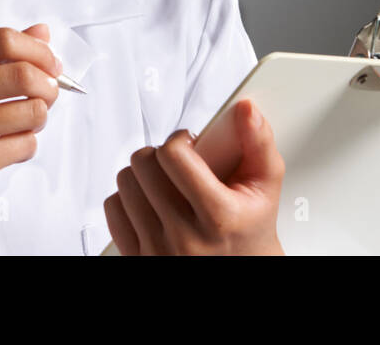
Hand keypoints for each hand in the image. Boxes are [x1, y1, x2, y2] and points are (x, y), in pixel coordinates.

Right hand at [0, 23, 61, 253]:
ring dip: (40, 115)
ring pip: (31, 110)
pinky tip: (9, 147)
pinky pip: (26, 143)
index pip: (0, 40)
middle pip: (21, 73)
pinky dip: (28, 144)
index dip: (36, 50)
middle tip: (49, 93)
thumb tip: (43, 31)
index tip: (50, 63)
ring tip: (26, 122)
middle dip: (48, 83)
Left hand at [103, 99, 284, 254]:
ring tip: (166, 182)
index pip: (173, 155)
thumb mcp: (266, 187)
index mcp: (218, 216)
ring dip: (143, 175)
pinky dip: (127, 199)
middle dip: (160, 154)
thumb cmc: (250, 230)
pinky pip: (113, 209)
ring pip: (125, 183)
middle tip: (178, 164)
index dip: (180, 140)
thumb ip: (259, 143)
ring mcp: (158, 251)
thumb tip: (246, 109)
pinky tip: (150, 202)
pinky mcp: (138, 258)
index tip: (190, 145)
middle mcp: (185, 237)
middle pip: (144, 164)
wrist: (241, 270)